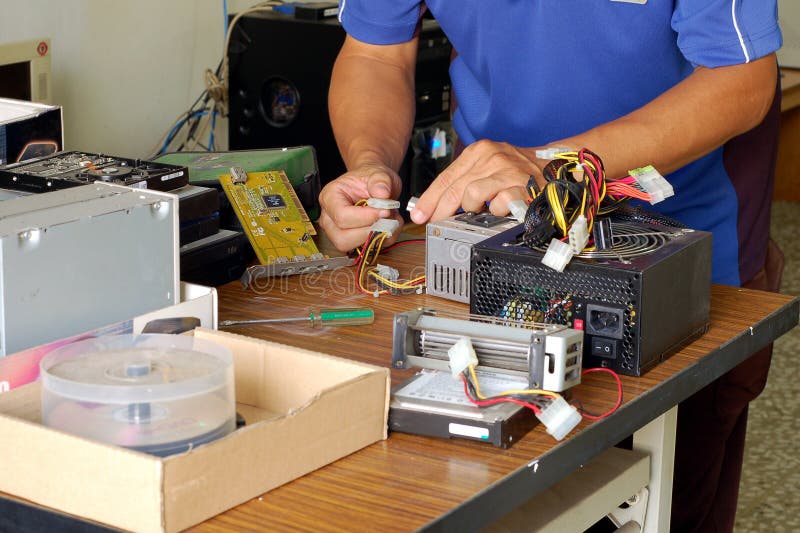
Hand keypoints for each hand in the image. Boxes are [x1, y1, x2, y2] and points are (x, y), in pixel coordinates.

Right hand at [318, 163, 404, 251]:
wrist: (373, 184)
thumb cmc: (370, 179)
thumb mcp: (378, 173)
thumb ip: (380, 181)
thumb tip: (382, 194)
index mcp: (330, 197)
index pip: (342, 217)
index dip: (366, 217)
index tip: (385, 210)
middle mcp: (330, 217)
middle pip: (343, 238)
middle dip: (369, 231)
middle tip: (388, 217)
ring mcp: (338, 231)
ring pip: (353, 247)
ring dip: (377, 236)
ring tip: (389, 219)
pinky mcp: (352, 240)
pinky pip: (366, 248)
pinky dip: (383, 239)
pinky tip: (388, 224)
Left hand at [409, 140, 545, 223]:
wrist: (552, 168)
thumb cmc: (515, 172)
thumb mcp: (486, 168)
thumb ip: (462, 183)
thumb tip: (434, 206)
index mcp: (479, 151)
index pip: (446, 177)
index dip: (430, 199)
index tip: (420, 215)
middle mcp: (492, 157)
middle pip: (455, 189)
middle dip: (442, 210)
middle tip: (437, 224)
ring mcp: (508, 171)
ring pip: (472, 195)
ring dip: (472, 209)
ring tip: (481, 210)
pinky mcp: (523, 186)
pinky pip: (498, 204)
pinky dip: (496, 211)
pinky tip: (500, 209)